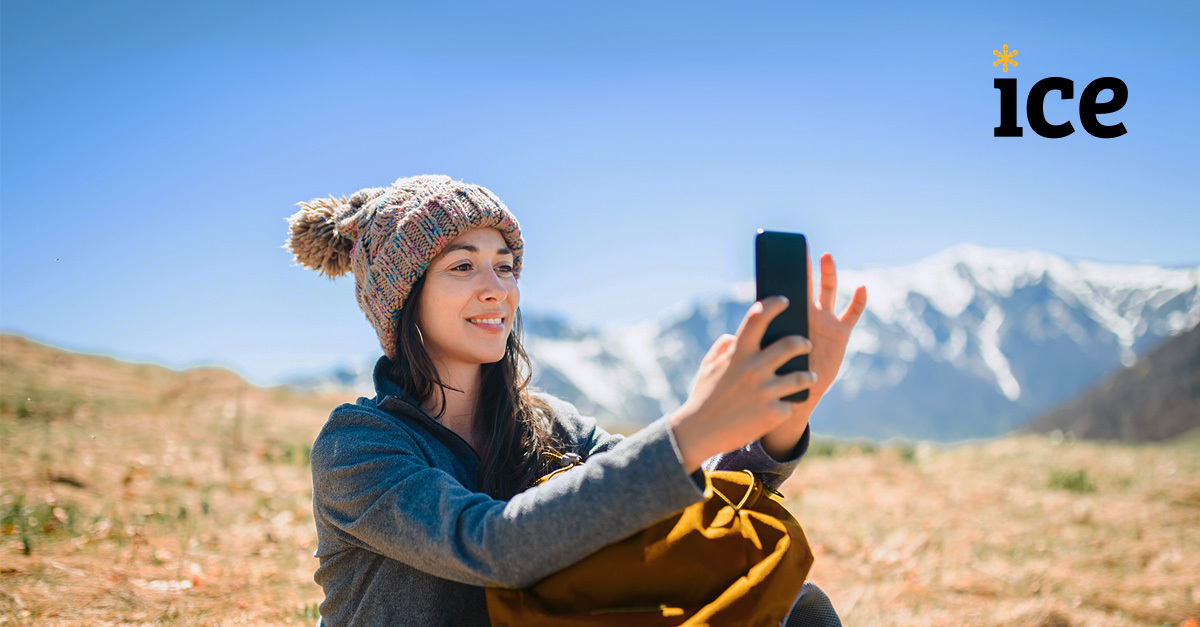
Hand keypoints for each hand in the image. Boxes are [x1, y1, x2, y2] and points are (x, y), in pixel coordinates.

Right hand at [669, 296, 817, 472]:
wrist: (698, 432)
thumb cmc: (704, 397)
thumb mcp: (708, 367)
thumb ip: (722, 348)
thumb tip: (734, 336)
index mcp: (737, 354)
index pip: (757, 318)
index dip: (773, 305)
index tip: (784, 300)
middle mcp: (753, 369)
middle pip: (790, 345)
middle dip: (803, 342)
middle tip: (806, 344)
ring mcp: (764, 392)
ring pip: (800, 377)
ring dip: (808, 375)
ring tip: (809, 376)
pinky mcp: (771, 414)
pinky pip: (791, 405)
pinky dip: (789, 405)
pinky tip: (787, 406)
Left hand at [761, 251, 866, 458]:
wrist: (793, 396)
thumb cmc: (774, 375)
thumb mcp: (762, 357)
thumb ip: (753, 346)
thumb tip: (733, 337)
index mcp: (785, 317)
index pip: (782, 290)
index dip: (780, 274)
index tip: (775, 256)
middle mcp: (805, 314)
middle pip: (805, 284)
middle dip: (804, 267)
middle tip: (801, 248)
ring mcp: (824, 321)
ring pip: (828, 291)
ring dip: (828, 273)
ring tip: (825, 257)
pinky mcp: (840, 333)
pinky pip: (852, 313)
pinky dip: (859, 301)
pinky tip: (862, 288)